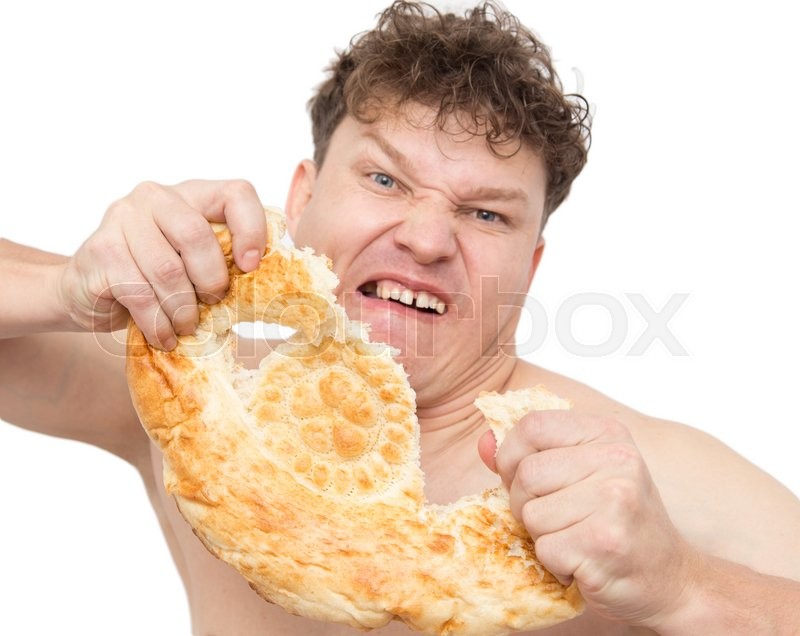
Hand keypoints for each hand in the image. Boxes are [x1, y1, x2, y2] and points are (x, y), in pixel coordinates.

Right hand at [60, 179, 267, 348]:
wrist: (85, 290)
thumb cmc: (152, 277)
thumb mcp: (192, 262)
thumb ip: (221, 261)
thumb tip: (262, 286)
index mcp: (191, 194)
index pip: (235, 193)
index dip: (252, 230)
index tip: (251, 267)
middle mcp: (155, 197)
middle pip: (196, 235)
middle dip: (211, 280)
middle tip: (213, 304)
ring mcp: (122, 219)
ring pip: (167, 270)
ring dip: (183, 309)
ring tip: (186, 326)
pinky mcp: (100, 251)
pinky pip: (139, 293)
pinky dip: (158, 323)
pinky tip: (164, 335)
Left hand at [479, 411, 697, 626]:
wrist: (670, 579)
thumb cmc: (617, 522)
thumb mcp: (579, 474)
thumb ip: (527, 455)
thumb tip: (483, 443)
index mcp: (607, 432)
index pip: (531, 425)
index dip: (512, 455)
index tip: (525, 478)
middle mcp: (617, 459)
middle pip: (525, 473)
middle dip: (525, 503)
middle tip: (558, 519)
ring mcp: (615, 500)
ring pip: (530, 513)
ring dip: (543, 536)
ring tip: (577, 538)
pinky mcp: (605, 542)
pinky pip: (545, 549)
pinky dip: (556, 563)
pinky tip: (585, 561)